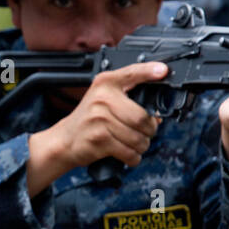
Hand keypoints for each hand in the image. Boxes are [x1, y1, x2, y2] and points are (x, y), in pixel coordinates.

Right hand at [26, 61, 165, 194]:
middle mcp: (102, 98)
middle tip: (146, 132)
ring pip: (137, 137)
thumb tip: (157, 115)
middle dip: (150, 130)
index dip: (149, 71)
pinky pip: (128, 151)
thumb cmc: (89, 120)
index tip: (164, 71)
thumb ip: (128, 99)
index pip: (132, 73)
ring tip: (135, 145)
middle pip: (141, 116)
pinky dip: (133, 157)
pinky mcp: (99, 139)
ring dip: (142, 146)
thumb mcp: (103, 99)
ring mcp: (99, 119)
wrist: (64, 140)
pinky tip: (128, 154)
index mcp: (106, 83)